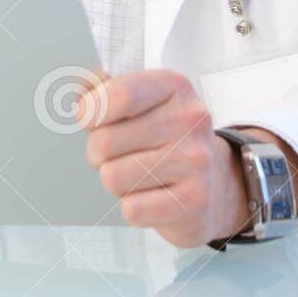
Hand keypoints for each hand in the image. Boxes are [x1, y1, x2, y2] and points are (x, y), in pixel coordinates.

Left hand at [78, 67, 252, 247]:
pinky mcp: (195, 201)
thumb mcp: (144, 103)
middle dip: (99, 153)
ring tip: (140, 175)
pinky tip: (154, 197)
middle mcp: (190, 120)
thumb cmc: (167, 140)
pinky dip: (135, 208)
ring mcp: (196, 161)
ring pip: (112, 177)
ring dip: (117, 182)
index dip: (90, 111)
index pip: (118, 94)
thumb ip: (106, 91)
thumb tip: (79, 90)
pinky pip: (132, 209)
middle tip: (121, 155)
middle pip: (104, 141)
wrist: (218, 183)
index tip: (89, 119)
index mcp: (174, 87)